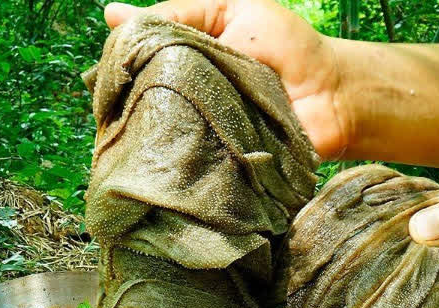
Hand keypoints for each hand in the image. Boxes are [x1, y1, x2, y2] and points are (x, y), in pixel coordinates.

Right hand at [104, 0, 348, 159]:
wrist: (333, 96)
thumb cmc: (287, 48)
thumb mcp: (230, 11)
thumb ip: (177, 13)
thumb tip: (112, 14)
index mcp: (179, 62)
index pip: (131, 68)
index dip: (115, 70)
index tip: (104, 73)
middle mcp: (181, 98)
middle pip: (134, 104)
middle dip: (124, 102)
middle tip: (113, 103)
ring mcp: (193, 132)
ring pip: (153, 134)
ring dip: (147, 128)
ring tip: (135, 126)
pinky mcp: (209, 162)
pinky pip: (182, 161)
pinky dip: (174, 155)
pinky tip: (158, 153)